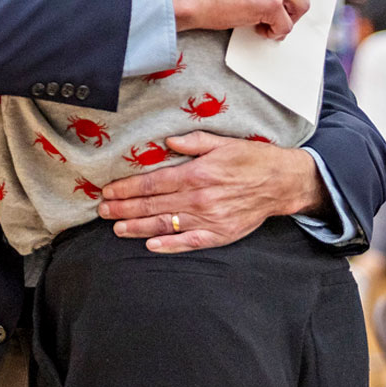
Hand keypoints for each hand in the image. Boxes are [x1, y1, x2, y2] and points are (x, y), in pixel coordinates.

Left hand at [98, 132, 326, 252]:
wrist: (282, 183)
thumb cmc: (252, 160)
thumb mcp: (223, 142)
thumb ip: (194, 142)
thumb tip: (168, 141)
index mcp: (197, 174)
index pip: (152, 183)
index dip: (127, 188)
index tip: (109, 191)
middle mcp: (199, 198)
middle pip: (153, 205)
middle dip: (124, 208)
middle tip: (103, 211)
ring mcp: (208, 219)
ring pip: (165, 224)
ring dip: (138, 227)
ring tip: (117, 228)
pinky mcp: (219, 234)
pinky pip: (189, 242)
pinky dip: (169, 245)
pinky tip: (150, 245)